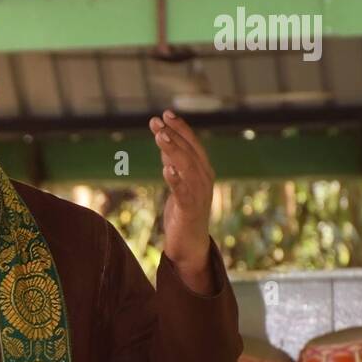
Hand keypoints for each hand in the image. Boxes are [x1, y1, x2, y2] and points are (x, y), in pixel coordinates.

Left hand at [149, 109, 215, 281]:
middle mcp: (205, 179)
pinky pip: (183, 192)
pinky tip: (166, 170)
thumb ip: (173, 166)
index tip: (165, 114)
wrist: (190, 246)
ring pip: (187, 167)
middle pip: (190, 152)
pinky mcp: (190, 210)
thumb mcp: (178, 185)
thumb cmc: (184, 215)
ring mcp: (199, 195)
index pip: (192, 144)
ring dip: (173, 151)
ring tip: (159, 137)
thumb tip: (164, 146)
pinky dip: (176, 180)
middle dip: (173, 135)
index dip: (180, 128)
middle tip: (157, 122)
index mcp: (203, 171)